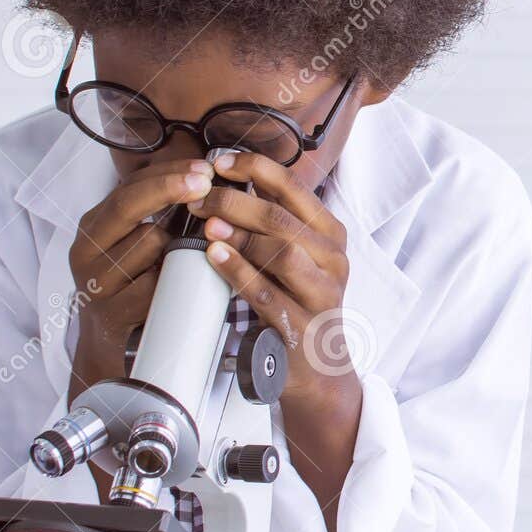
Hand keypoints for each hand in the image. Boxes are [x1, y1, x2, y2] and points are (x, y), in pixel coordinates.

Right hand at [66, 157, 214, 391]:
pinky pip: (153, 285)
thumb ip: (156, 214)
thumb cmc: (134, 287)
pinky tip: (172, 288)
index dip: (166, 173)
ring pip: (148, 244)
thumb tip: (202, 178)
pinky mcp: (110, 312)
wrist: (113, 345)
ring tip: (178, 263)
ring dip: (174, 247)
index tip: (202, 168)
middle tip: (203, 182)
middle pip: (128, 205)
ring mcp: (95, 281)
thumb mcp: (134, 245)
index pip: (129, 187)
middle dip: (169, 188)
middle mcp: (86, 249)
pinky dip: (170, 283)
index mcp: (94, 227)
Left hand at [186, 150, 356, 412]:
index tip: (219, 163)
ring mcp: (322, 293)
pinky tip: (214, 257)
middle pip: (281, 218)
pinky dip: (237, 271)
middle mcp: (333, 259)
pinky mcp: (301, 324)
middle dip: (233, 202)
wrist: (318, 367)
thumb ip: (273, 219)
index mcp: (331, 233)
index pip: (294, 187)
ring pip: (280, 251)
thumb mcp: (296, 255)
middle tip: (198, 199)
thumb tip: (229, 177)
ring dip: (238, 234)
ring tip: (204, 226)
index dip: (254, 169)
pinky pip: (266, 292)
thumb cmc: (297, 302)